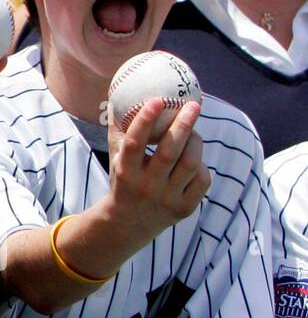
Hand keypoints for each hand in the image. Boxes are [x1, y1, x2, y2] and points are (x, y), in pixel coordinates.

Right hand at [105, 97, 209, 237]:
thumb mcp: (116, 158)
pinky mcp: (185, 208)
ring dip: (195, 141)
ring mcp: (167, 198)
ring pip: (190, 164)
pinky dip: (201, 164)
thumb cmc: (124, 180)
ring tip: (193, 129)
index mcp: (126, 171)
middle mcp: (146, 186)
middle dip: (183, 125)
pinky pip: (202, 179)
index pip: (135, 143)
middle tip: (193, 105)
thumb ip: (119, 129)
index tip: (157, 100)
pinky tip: (194, 157)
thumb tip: (119, 94)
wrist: (129, 223)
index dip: (145, 120)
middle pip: (169, 152)